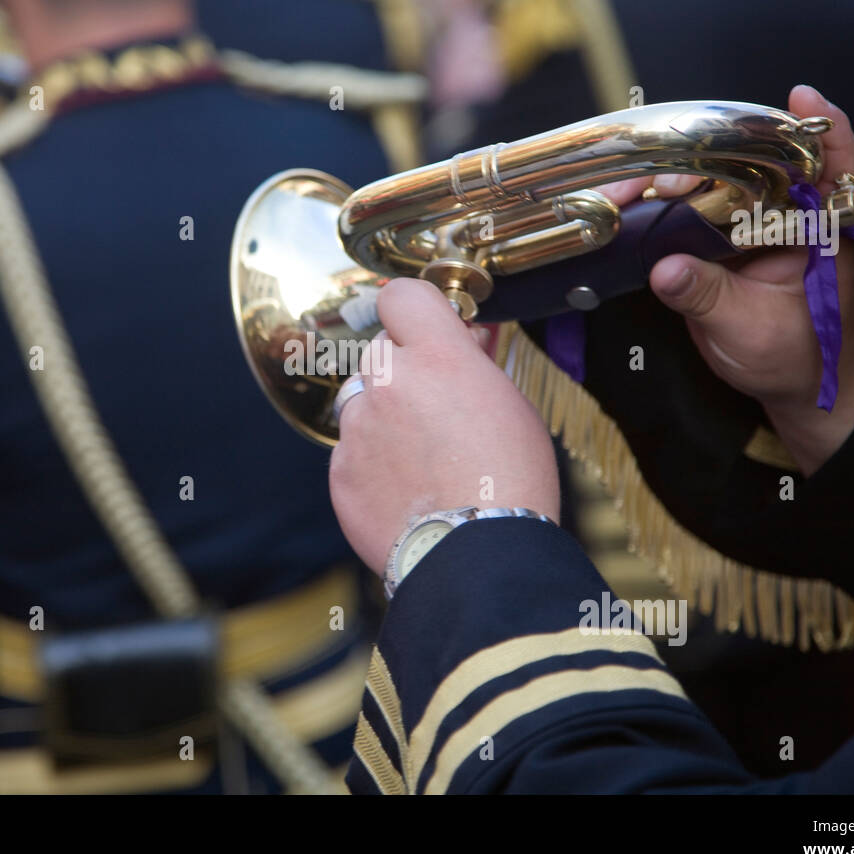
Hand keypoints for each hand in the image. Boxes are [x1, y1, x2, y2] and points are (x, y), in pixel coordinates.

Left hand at [329, 279, 560, 573]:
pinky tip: (407, 492)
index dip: (412, 310)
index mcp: (436, 356)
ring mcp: (358, 428)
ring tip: (424, 461)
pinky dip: (371, 465)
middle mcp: (387, 382)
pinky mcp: (340, 472)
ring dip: (383, 420)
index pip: (401, 296)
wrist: (478, 557)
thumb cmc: (511, 481)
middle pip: (380, 353)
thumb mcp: (512, 406)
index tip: (423, 328)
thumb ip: (476, 363)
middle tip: (435, 409)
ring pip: (361, 404)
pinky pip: (351, 453)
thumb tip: (465, 336)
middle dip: (402, 372)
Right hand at [610, 86, 853, 474]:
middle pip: (750, 159)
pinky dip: (651, 204)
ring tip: (629, 188)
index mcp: (816, 226)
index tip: (801, 98)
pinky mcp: (710, 241)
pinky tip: (623, 201)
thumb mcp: (752, 329)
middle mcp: (782, 214)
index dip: (818, 125)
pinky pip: (682, 211)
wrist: (787, 386)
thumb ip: (708, 297)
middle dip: (705, 152)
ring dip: (667, 177)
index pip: (830, 162)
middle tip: (669, 172)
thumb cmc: (793, 356)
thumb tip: (665, 270)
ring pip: (708, 181)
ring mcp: (744, 224)